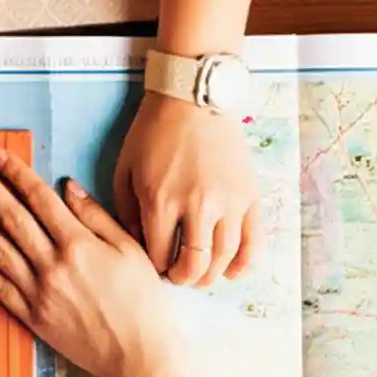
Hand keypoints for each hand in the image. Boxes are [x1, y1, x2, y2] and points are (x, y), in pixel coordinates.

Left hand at [0, 148, 179, 376]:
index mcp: (79, 244)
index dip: (17, 175)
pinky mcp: (32, 315)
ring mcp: (39, 292)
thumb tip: (68, 189)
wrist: (136, 353)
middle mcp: (53, 265)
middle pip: (13, 219)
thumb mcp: (130, 249)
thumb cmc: (141, 300)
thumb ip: (97, 216)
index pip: (40, 200)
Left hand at [114, 92, 258, 287]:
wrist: (193, 98)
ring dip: (210, 275)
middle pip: (194, 266)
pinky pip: (252, 241)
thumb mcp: (124, 170)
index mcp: (161, 201)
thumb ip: (124, 213)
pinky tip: (231, 272)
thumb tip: (136, 246)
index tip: (155, 265)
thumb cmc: (153, 132)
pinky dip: (243, 263)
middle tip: (177, 276)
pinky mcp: (249, 196)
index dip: (156, 268)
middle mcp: (197, 206)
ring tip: (200, 275)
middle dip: (183, 278)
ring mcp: (228, 202)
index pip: (160, 257)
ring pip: (223, 258)